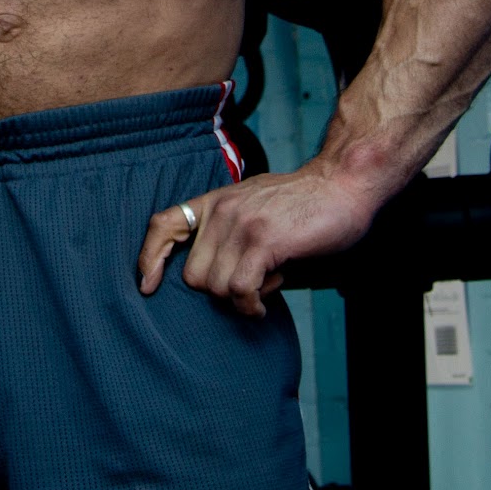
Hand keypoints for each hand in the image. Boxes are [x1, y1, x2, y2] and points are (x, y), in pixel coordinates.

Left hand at [137, 162, 372, 317]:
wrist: (342, 184)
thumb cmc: (303, 204)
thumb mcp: (254, 207)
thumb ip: (229, 233)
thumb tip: (213, 279)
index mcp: (216, 201)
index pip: (164, 223)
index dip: (150, 257)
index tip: (148, 285)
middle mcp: (221, 210)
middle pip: (194, 275)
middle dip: (219, 291)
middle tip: (252, 281)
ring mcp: (240, 224)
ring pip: (216, 287)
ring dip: (242, 297)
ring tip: (268, 280)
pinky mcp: (263, 240)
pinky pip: (240, 290)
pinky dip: (251, 305)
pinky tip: (264, 302)